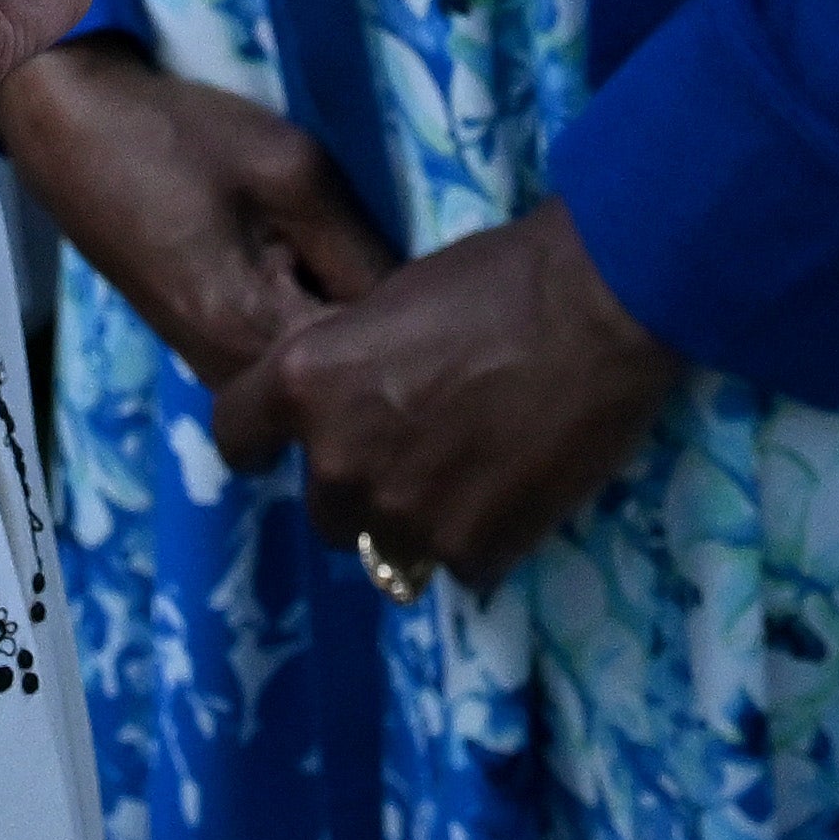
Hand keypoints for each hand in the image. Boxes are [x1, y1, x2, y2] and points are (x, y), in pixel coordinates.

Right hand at [0, 39, 395, 398]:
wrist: (71, 126)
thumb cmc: (182, 137)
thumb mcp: (293, 172)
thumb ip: (360, 251)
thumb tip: (422, 311)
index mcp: (256, 338)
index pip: (371, 367)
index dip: (416, 327)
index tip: (442, 284)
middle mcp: (231, 375)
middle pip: (342, 381)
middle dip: (386, 335)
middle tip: (411, 266)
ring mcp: (212, 365)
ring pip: (312, 372)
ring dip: (347, 328)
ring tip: (363, 257)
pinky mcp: (204, 344)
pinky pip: (281, 352)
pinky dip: (312, 318)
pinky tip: (320, 263)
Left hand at [238, 203, 682, 589]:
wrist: (601, 305)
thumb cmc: (502, 276)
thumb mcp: (393, 299)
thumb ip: (351, 360)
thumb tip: (348, 391)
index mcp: (306, 384)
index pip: (236, 436)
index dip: (264, 440)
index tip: (288, 444)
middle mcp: (339, 460)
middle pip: (323, 506)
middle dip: (362, 484)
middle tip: (422, 448)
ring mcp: (402, 515)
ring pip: (388, 546)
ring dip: (421, 519)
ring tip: (478, 472)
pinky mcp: (470, 550)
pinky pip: (459, 563)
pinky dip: (484, 536)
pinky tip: (520, 489)